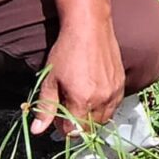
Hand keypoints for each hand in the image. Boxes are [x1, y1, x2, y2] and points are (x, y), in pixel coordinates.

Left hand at [30, 22, 127, 136]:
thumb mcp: (50, 79)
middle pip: (89, 128)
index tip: (56, 115)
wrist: (89, 27)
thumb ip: (45, 108)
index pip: (73, 131)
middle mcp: (102, 100)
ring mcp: (115, 92)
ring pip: (104, 119)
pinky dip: (104, 107)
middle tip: (67, 106)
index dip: (61, 127)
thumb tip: (36, 131)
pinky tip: (93, 95)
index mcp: (82, 100)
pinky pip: (114, 106)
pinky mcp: (122, 84)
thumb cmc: (66, 51)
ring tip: (80, 101)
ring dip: (91, 117)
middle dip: (76, 123)